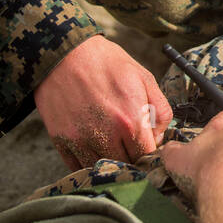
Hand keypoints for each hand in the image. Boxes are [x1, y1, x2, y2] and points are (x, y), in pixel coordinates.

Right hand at [33, 35, 173, 168]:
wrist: (64, 53)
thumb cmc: (106, 63)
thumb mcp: (144, 77)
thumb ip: (160, 109)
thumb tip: (160, 136)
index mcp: (130, 120)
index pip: (146, 156)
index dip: (150, 153)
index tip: (148, 145)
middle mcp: (106, 135)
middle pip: (125, 166)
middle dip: (132, 158)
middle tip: (131, 146)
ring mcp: (81, 141)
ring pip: (101, 169)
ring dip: (110, 162)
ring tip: (112, 146)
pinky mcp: (61, 141)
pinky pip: (77, 166)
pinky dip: (87, 162)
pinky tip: (93, 147)